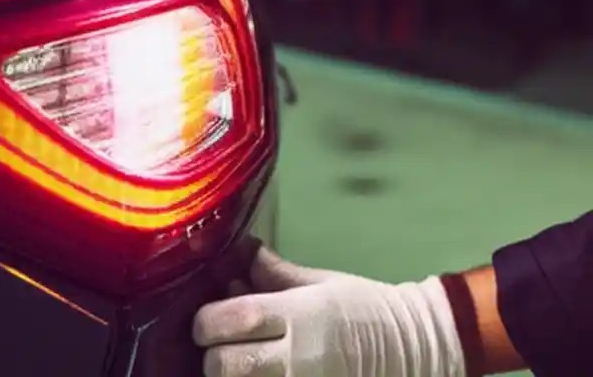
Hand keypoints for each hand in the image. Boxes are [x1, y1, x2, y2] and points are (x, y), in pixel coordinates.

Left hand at [194, 248, 464, 376]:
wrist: (418, 348)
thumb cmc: (365, 309)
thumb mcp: (319, 283)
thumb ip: (273, 274)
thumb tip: (236, 261)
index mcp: (299, 315)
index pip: (232, 319)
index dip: (207, 322)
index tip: (207, 321)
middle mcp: (299, 357)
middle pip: (225, 364)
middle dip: (213, 357)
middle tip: (219, 349)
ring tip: (241, 366)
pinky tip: (257, 375)